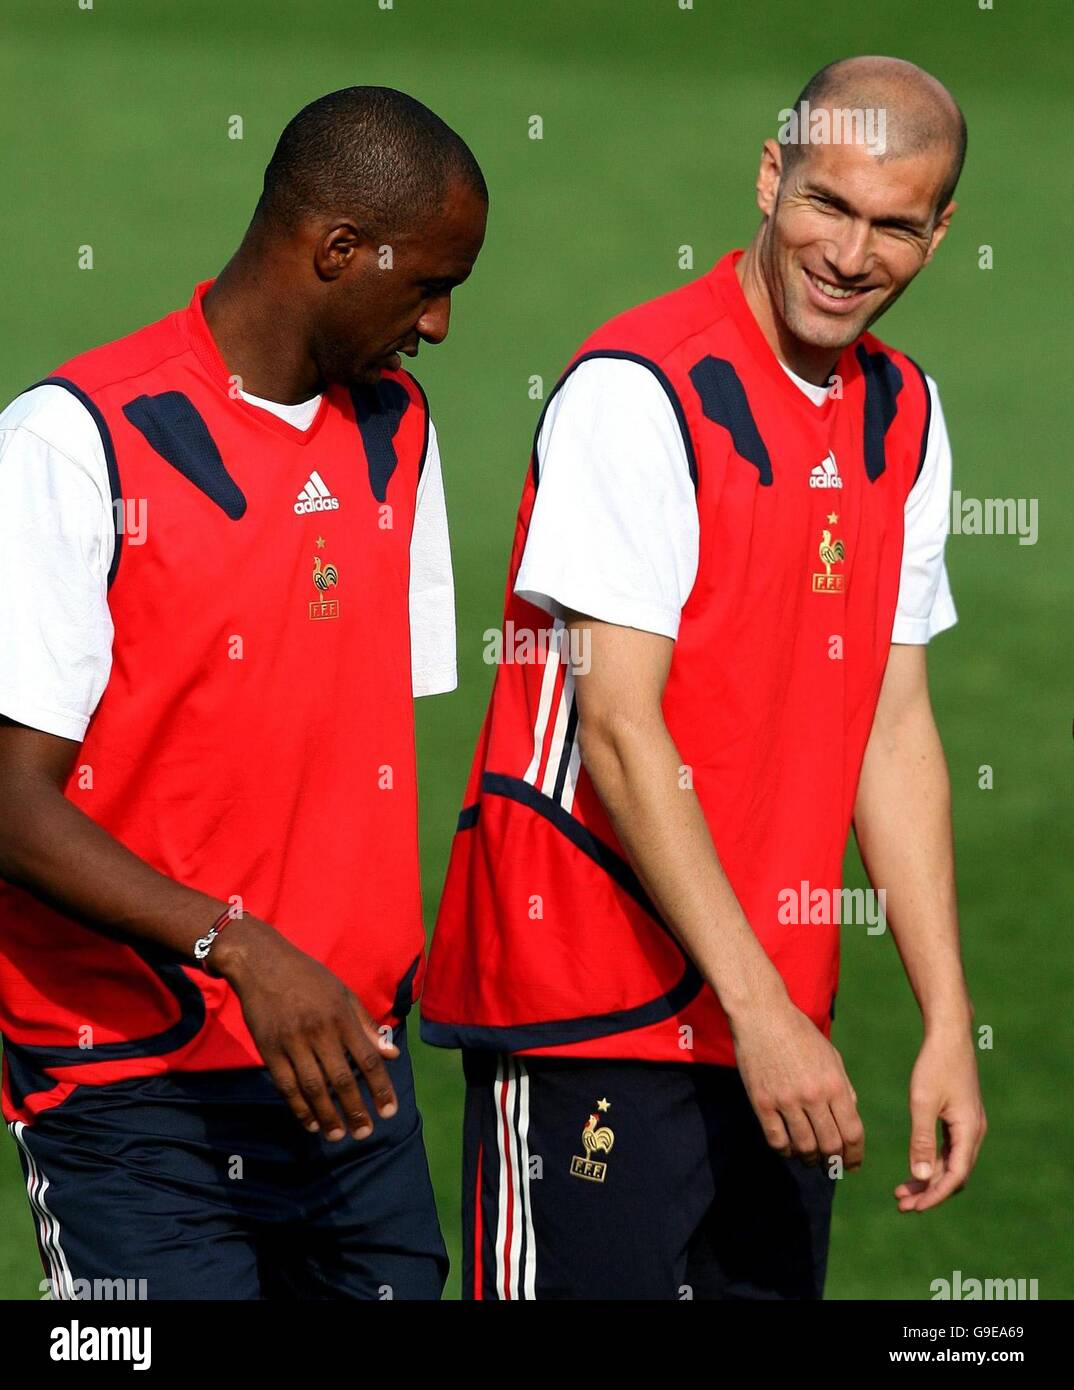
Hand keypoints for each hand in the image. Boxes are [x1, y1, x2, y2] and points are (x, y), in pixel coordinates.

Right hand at [210, 916, 398, 1141]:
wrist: (261, 963)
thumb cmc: (308, 977)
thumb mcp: (343, 993)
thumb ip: (367, 1025)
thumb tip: (391, 1055)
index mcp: (341, 1015)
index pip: (367, 1058)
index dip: (380, 1087)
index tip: (389, 1111)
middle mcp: (319, 1030)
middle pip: (341, 1078)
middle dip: (355, 1109)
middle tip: (365, 1133)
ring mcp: (292, 1041)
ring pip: (313, 1087)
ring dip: (328, 1115)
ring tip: (338, 1136)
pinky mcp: (269, 1049)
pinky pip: (286, 1085)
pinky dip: (299, 1107)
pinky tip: (311, 1123)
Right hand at [731, 993, 864, 1168]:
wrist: (762, 1015)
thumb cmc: (799, 1033)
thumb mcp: (831, 1056)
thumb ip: (844, 1088)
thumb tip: (851, 1119)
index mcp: (834, 1084)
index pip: (852, 1132)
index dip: (856, 1155)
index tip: (854, 1164)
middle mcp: (812, 1095)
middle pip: (830, 1145)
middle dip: (834, 1162)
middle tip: (832, 1167)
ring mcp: (785, 1100)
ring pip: (804, 1147)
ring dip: (810, 1160)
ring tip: (810, 1159)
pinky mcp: (761, 1102)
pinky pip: (776, 1140)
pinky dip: (785, 1151)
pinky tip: (789, 1149)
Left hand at [895, 1025, 985, 1211]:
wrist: (949, 1034)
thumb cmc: (935, 1065)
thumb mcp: (923, 1103)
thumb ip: (922, 1141)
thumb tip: (922, 1177)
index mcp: (969, 1131)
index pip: (955, 1176)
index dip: (935, 1195)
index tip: (913, 1207)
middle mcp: (974, 1131)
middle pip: (954, 1174)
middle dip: (929, 1192)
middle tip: (901, 1204)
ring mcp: (969, 1124)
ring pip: (952, 1163)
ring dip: (930, 1179)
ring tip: (902, 1191)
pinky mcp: (961, 1117)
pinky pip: (950, 1150)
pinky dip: (933, 1162)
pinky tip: (916, 1168)